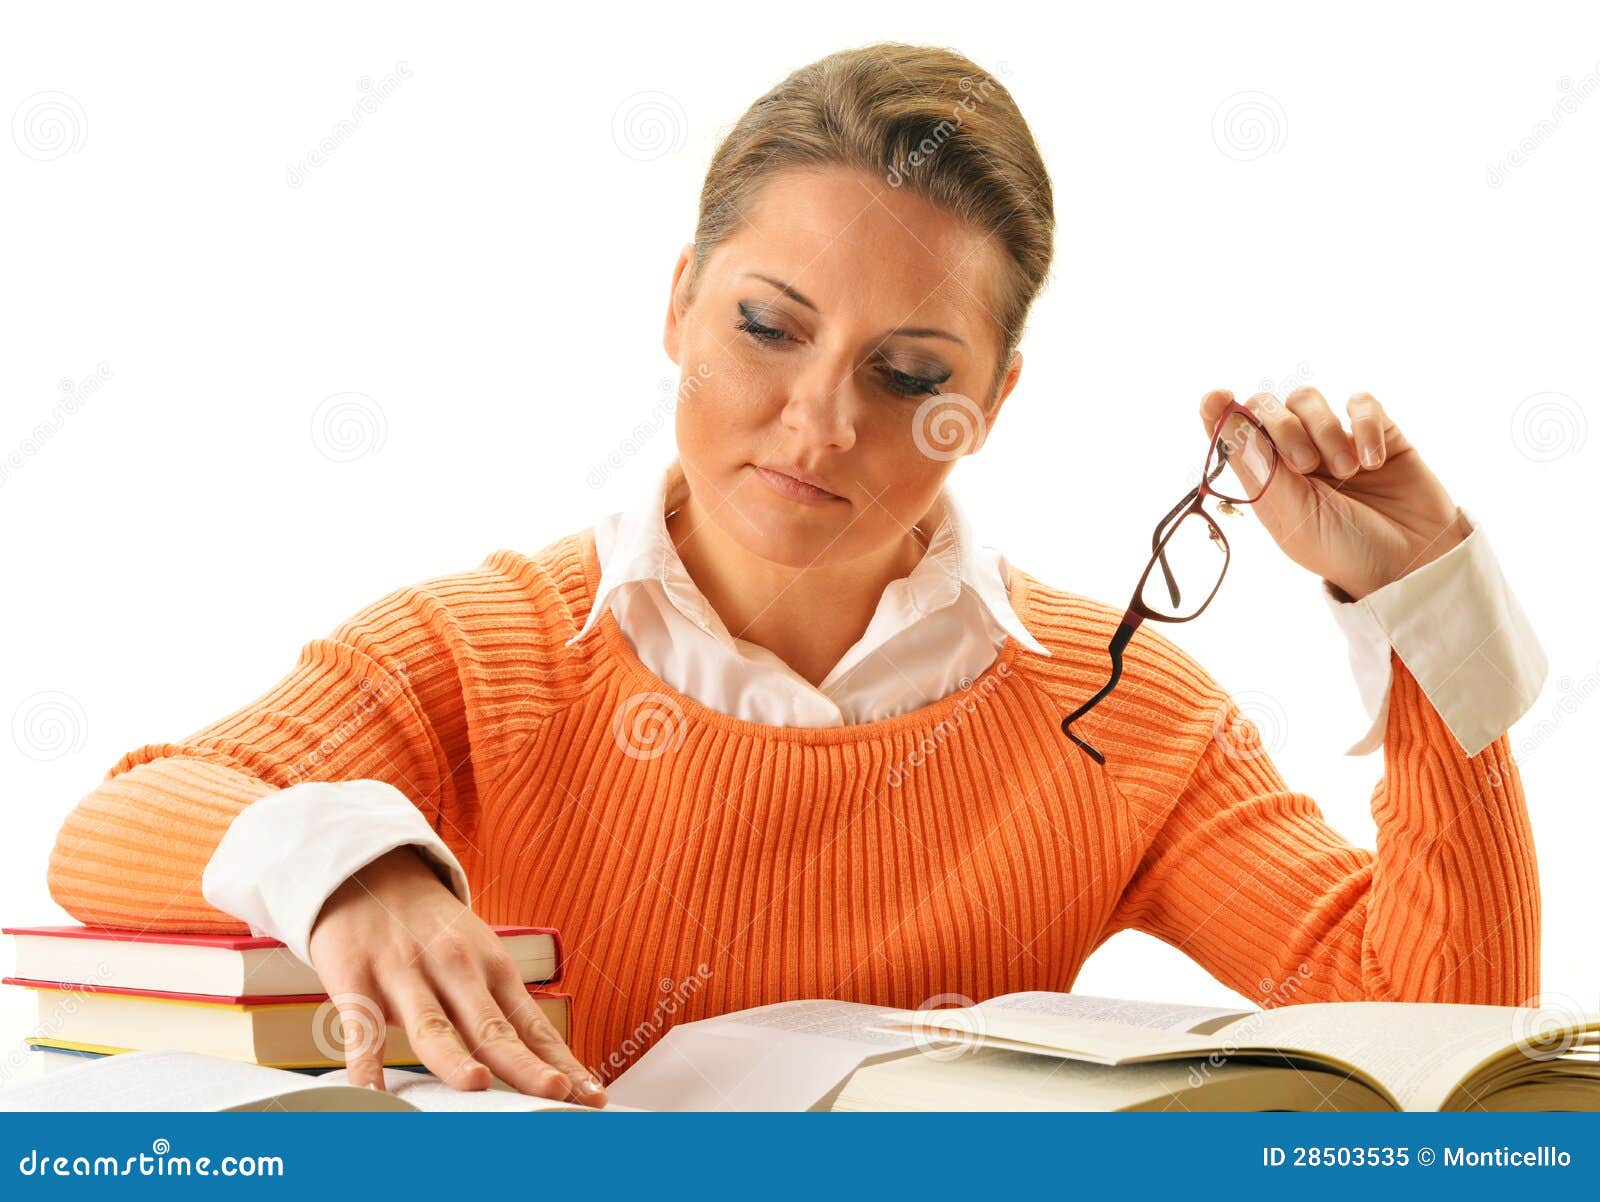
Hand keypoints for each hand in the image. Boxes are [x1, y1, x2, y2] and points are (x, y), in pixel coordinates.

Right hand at [305, 845, 606, 1106]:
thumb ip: (497, 1013)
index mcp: (492, 968)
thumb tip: (538, 1070)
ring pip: (433, 1025)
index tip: (592, 1097)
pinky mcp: (358, 977)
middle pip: (492, 1028)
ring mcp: (406, 973)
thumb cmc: (432, 930)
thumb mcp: (475, 958)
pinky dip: (368, 1064)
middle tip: (555, 1092)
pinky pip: (363, 1028)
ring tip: (477, 1084)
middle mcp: (455, 969)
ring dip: (454, 1057)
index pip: (532, 1026)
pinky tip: (374, 1094)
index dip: (561, 1063)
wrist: (370, 871)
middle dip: (524, 1064)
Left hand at [1199, 387, 1471, 601]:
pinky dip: (1364, 427)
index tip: (1217, 397)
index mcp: (1265, 479)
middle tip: (1305, 467)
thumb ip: (1258, 463)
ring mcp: (1333, 440)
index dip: (1219, 410)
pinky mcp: (1376, 431)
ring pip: (1308, 399)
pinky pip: (1360, 402)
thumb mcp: (1293, 515)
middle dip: (1283, 428)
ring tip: (1348, 472)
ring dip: (1324, 431)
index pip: (1231, 432)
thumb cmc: (1345, 549)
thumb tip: (1218, 413)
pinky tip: (1374, 462)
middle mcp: (1292, 455)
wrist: (1412, 564)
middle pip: (1266, 406)